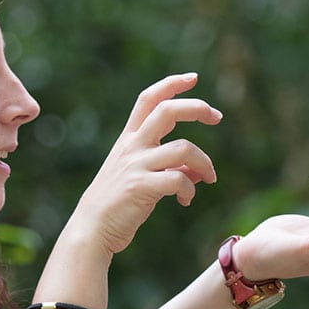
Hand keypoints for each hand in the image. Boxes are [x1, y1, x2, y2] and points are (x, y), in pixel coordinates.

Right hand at [70, 73, 220, 254]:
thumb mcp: (139, 177)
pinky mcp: (141, 187)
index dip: (171, 84)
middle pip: (167, 111)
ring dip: (205, 163)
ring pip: (184, 148)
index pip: (148, 99)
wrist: (91, 229)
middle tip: (217, 117)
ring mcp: (136, 165)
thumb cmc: (117, 204)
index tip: (193, 78)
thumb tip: (198, 172)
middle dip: (197, 107)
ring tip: (209, 178)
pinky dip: (190, 189)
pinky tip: (185, 200)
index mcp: (129, 139)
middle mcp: (132, 146)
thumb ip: (167, 168)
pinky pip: (179, 180)